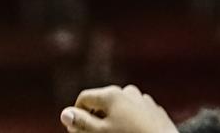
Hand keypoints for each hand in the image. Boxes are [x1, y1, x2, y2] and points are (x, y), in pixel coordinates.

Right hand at [61, 85, 175, 132]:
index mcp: (111, 93)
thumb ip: (81, 123)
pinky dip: (128, 124)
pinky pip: (134, 115)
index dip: (76, 116)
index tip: (77, 132)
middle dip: (94, 120)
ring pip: (118, 110)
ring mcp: (143, 100)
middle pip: (101, 103)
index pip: (83, 99)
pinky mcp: (154, 110)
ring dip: (111, 122)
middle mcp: (127, 91)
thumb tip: (65, 113)